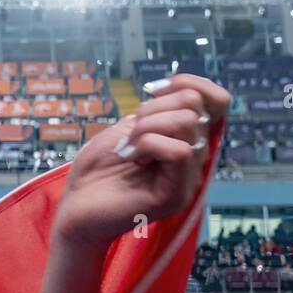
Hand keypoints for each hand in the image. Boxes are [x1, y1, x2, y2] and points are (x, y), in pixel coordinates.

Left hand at [55, 73, 230, 247]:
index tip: (153, 90)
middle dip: (153, 108)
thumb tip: (184, 91)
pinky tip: (130, 159)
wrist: (74, 209)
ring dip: (145, 127)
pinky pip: (179, 150)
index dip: (191, 84)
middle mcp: (195, 159)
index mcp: (187, 141)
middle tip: (129, 134)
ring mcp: (189, 178)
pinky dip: (147, 145)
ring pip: (187, 124)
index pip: (218, 100)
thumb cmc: (97, 171)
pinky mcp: (177, 195)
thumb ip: (160, 112)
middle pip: (196, 106)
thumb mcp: (128, 129)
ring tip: (126, 149)